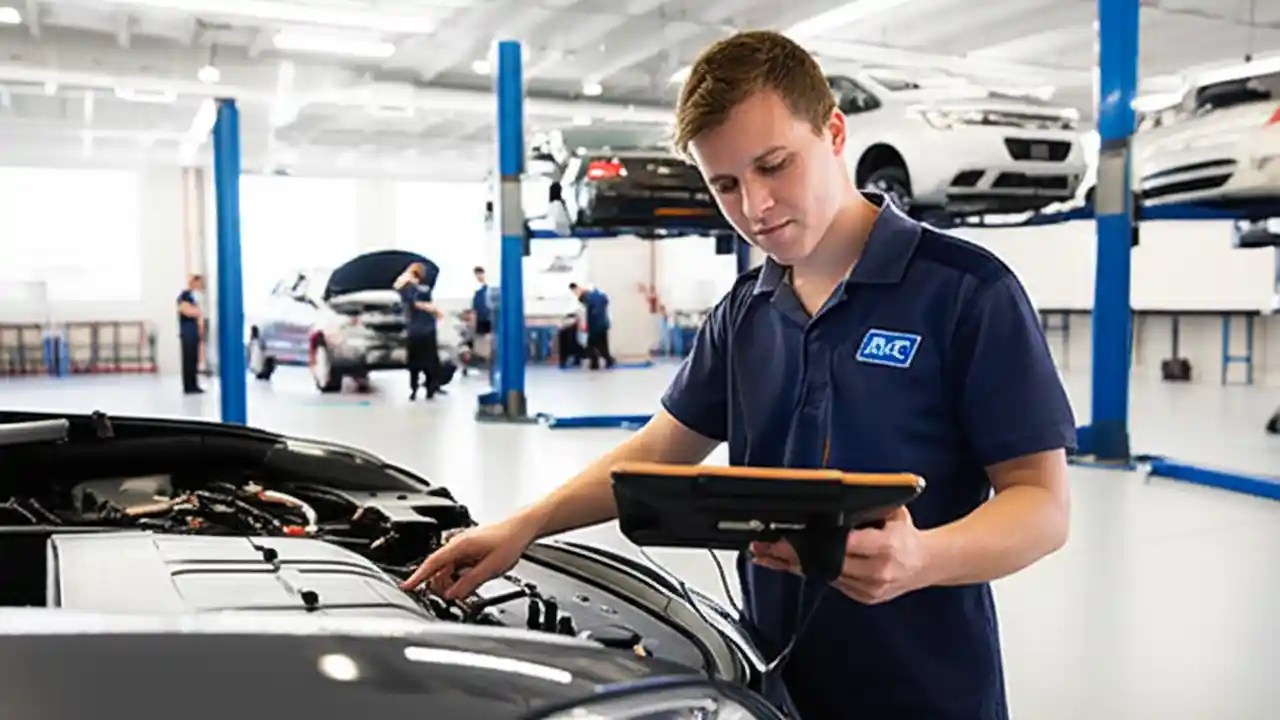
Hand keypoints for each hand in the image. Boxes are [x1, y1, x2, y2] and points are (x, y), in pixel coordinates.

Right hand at [400, 515, 539, 599]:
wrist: (522, 527)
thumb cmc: (509, 541)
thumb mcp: (490, 568)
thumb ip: (469, 583)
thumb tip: (452, 594)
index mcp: (459, 546)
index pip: (432, 563)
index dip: (417, 577)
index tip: (406, 587)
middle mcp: (457, 544)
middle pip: (438, 569)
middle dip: (442, 584)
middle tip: (454, 596)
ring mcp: (463, 546)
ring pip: (449, 568)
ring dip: (454, 580)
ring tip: (470, 586)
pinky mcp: (469, 549)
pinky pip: (458, 565)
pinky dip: (461, 575)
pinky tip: (474, 578)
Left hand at [748, 506, 931, 604]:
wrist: (926, 565)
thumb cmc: (906, 535)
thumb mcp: (893, 512)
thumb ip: (868, 506)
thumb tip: (839, 495)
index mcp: (886, 547)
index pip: (845, 545)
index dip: (817, 542)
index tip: (792, 537)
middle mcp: (877, 572)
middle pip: (827, 564)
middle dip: (793, 555)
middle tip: (765, 545)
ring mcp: (869, 589)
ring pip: (824, 576)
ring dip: (793, 566)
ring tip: (766, 554)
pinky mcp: (862, 597)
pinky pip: (830, 583)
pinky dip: (808, 572)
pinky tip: (786, 564)